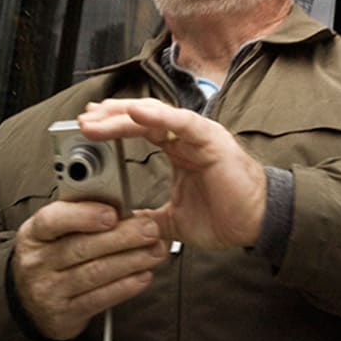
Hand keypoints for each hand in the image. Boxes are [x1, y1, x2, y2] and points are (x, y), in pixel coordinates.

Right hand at [11, 201, 166, 340]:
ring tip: (154, 251)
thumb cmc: (53, 256)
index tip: (113, 213)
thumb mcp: (56, 232)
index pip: (53, 220)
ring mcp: (48, 290)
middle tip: (150, 230)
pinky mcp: (64, 314)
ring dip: (131, 261)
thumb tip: (125, 208)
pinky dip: (125, 287)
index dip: (84, 215)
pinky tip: (143, 276)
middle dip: (123, 237)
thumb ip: (84, 216)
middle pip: (83, 247)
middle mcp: (37, 262)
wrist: (31, 300)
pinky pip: (99, 299)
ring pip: (96, 272)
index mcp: (34, 234)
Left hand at [79, 98, 267, 249]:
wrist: (257, 223)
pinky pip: (180, 122)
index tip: (87, 128)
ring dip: (123, 114)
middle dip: (110, 117)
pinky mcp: (210, 139)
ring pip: (155, 114)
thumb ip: (148, 218)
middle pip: (142, 117)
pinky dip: (157, 116)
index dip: (113, 126)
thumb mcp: (173, 221)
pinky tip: (134, 113)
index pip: (140, 129)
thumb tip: (121, 227)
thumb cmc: (225, 216)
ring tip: (97, 117)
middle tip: (84, 120)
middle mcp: (187, 137)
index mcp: (179, 149)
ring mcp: (198, 135)